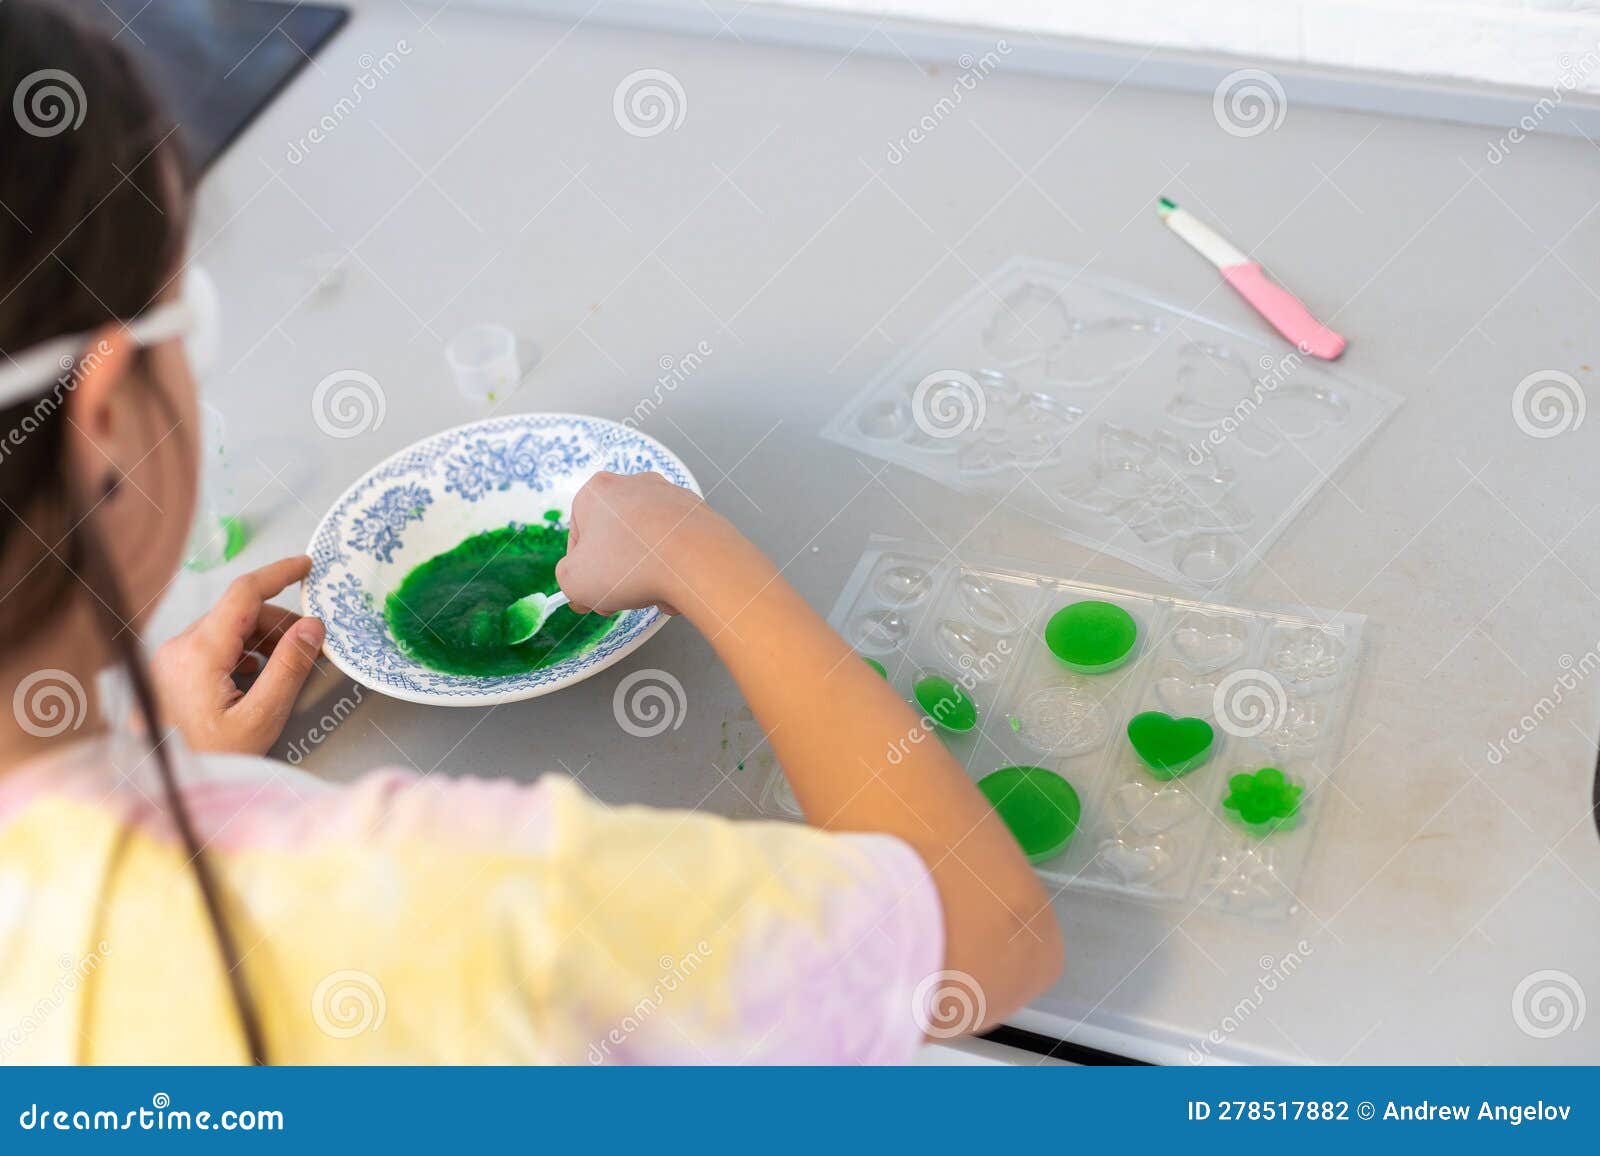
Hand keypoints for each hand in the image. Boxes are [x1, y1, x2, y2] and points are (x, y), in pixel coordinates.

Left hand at [152, 555, 324, 755]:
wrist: (167, 784)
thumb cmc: (213, 758)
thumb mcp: (261, 717)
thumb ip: (289, 667)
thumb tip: (313, 626)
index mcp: (200, 651)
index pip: (244, 593)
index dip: (279, 573)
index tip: (308, 566)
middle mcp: (180, 646)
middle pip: (239, 613)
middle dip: (279, 622)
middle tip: (313, 646)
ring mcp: (171, 658)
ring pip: (227, 629)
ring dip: (262, 639)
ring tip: (287, 666)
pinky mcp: (171, 670)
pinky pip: (213, 645)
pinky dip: (242, 651)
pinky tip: (257, 675)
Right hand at [556, 472, 729, 614]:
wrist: (698, 560)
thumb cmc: (629, 565)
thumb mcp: (575, 582)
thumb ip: (567, 579)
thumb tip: (582, 585)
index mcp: (597, 491)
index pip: (579, 537)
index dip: (582, 572)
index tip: (592, 596)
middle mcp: (634, 483)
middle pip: (615, 537)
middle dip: (616, 571)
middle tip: (620, 598)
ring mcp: (670, 494)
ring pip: (646, 542)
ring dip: (645, 570)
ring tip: (653, 592)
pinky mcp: (698, 511)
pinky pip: (676, 543)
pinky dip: (674, 564)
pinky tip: (677, 583)